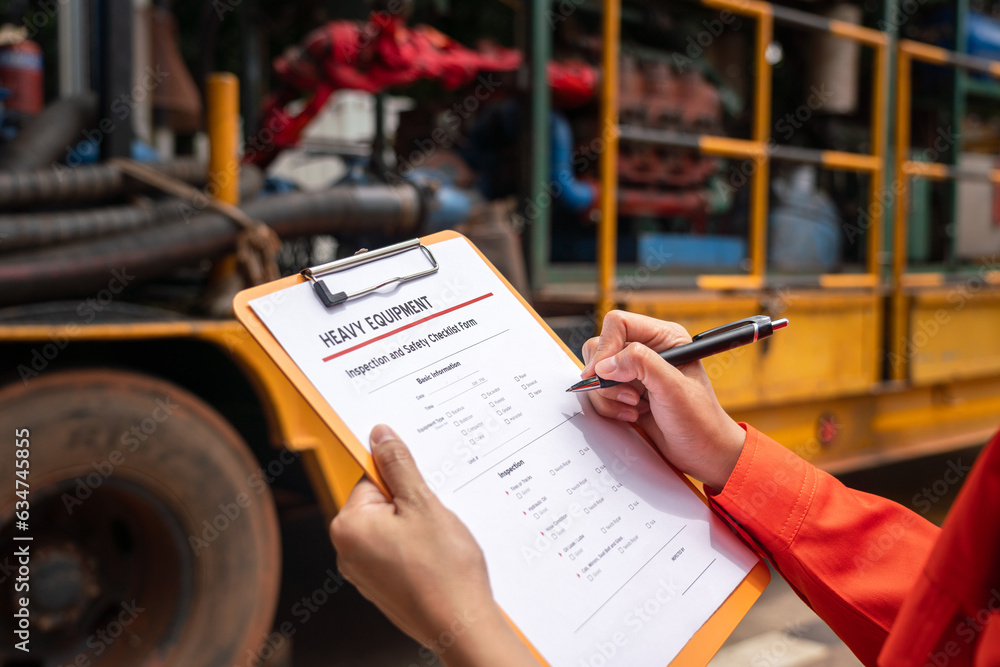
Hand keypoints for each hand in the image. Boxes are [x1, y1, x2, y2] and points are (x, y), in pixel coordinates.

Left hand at [330, 425, 537, 665]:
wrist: (461, 623)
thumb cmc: (443, 571)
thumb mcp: (423, 503)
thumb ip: (398, 466)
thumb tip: (381, 436)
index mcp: (349, 526)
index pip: (371, 479)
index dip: (401, 481)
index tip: (419, 489)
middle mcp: (347, 551)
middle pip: (380, 504)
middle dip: (410, 505)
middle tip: (433, 519)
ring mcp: (364, 573)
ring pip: (392, 529)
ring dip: (416, 528)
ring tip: (437, 543)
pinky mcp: (382, 587)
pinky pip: (396, 553)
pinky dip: (416, 551)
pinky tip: (435, 560)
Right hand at [580, 311, 746, 490]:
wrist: (702, 453)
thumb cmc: (699, 420)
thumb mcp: (673, 388)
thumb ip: (641, 364)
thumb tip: (605, 364)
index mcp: (664, 338)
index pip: (619, 324)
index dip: (606, 347)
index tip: (603, 373)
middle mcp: (647, 351)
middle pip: (601, 347)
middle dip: (607, 377)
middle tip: (630, 396)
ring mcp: (634, 373)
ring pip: (596, 372)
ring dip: (609, 395)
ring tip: (635, 408)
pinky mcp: (626, 392)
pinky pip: (599, 392)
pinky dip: (609, 407)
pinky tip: (633, 415)